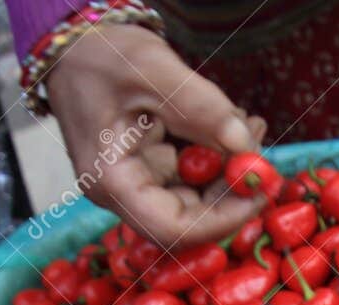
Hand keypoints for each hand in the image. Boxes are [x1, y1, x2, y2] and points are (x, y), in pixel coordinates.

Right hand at [46, 23, 267, 246]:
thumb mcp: (151, 68)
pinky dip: (218, 153)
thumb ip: (201, 106)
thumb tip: (246, 145)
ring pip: (198, 196)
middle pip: (192, 218)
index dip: (225, 218)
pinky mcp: (150, 168)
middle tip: (264, 155)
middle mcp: (123, 194)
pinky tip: (236, 124)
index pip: (175, 229)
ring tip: (251, 125)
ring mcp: (137, 182)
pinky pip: (193, 173)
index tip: (261, 190)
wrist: (73, 41)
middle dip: (234, 191)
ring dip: (231, 169)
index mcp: (112, 183)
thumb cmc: (99, 52)